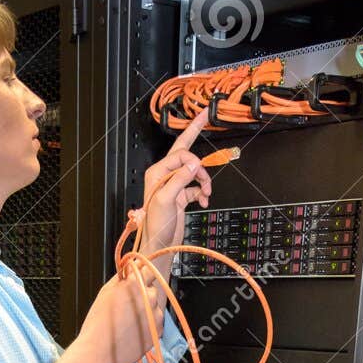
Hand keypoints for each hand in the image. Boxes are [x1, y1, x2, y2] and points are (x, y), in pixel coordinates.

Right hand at [47, 264, 164, 362]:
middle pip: (151, 288)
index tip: (137, 279)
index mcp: (136, 284)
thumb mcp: (106, 292)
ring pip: (154, 306)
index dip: (141, 275)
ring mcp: (156, 315)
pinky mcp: (159, 330)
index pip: (147, 269)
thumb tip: (130, 268)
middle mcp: (150, 297)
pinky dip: (148, 324)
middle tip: (127, 306)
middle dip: (142, 294)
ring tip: (129, 321)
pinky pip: (156, 322)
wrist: (100, 353)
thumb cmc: (98, 323)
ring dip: (146, 309)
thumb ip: (122, 277)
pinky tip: (133, 330)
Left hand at [139, 109, 211, 257]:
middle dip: (195, 132)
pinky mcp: (181, 196)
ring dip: (204, 180)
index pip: (180, 155)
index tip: (200, 170)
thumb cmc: (155, 226)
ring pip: (194, 171)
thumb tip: (194, 164)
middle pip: (183, 148)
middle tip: (205, 115)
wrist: (159, 247)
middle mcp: (164, 176)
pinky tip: (204, 200)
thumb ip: (180, 179)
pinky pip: (196, 187)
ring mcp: (174, 185)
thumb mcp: (166, 200)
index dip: (193, 162)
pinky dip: (202, 192)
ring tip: (207, 192)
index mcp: (157, 172)